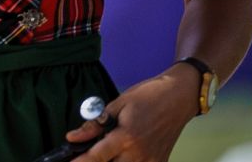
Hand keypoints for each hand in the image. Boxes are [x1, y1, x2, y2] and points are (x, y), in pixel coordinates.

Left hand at [63, 65, 201, 160]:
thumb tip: (72, 138)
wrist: (179, 97)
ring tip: (103, 153)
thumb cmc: (148, 96)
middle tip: (83, 155)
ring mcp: (152, 161)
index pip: (97, 157)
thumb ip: (94, 125)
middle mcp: (140, 154)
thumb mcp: (116, 104)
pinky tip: (120, 155)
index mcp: (126, 137)